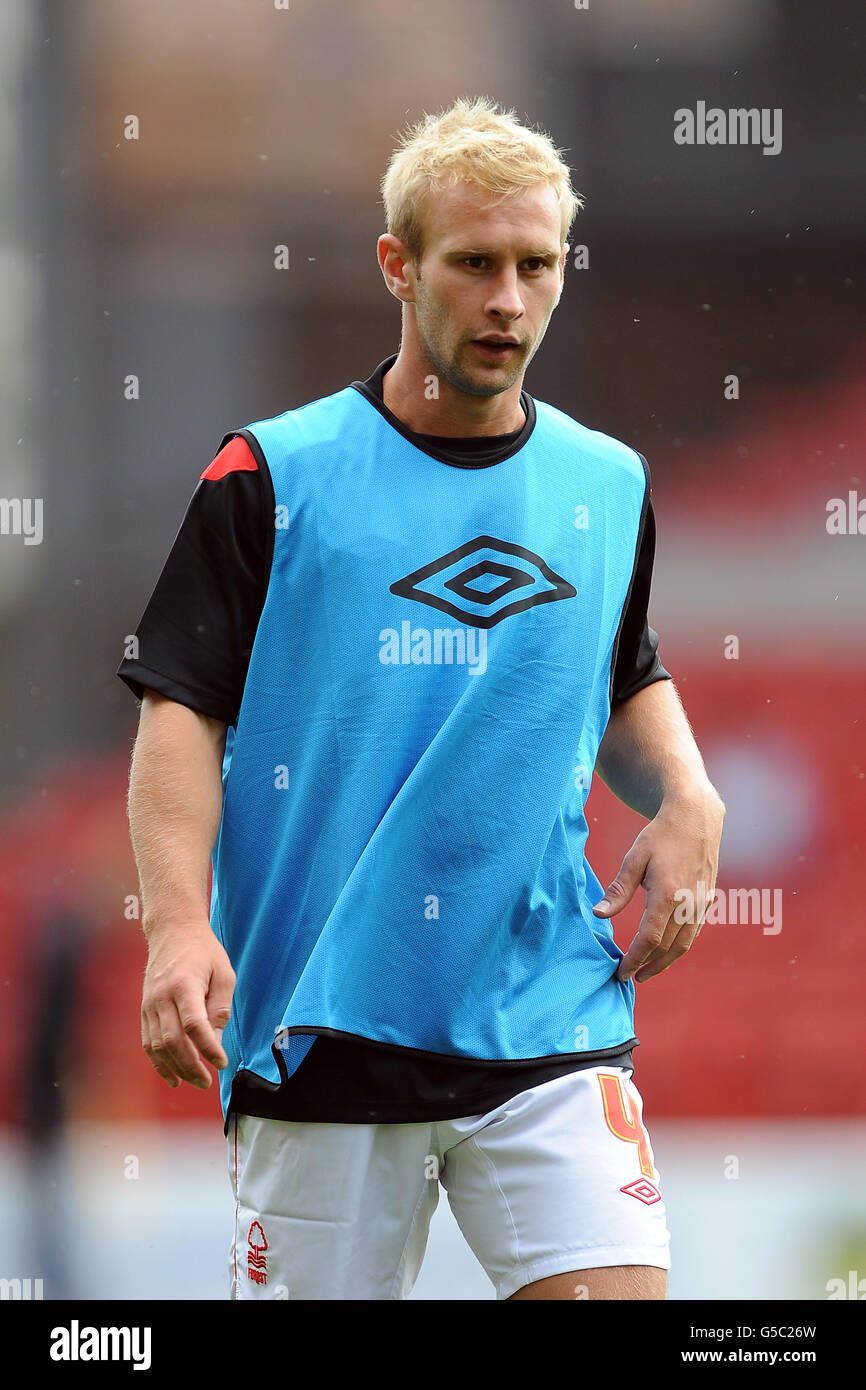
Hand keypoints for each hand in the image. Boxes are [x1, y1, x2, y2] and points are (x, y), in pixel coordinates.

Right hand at [141, 923, 234, 1088]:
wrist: (173, 931)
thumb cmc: (203, 952)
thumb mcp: (224, 972)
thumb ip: (220, 1007)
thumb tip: (214, 1040)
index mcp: (184, 984)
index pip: (193, 1024)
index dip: (207, 1048)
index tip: (221, 1062)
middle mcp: (162, 996)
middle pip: (172, 1040)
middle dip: (191, 1066)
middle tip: (207, 1081)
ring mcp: (149, 1004)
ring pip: (157, 1045)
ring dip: (176, 1068)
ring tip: (195, 1081)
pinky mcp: (144, 1009)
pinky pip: (147, 1042)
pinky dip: (159, 1063)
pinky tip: (173, 1077)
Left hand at [593, 788, 724, 983]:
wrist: (696, 817)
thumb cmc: (660, 835)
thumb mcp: (634, 859)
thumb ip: (618, 890)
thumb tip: (599, 915)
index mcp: (668, 894)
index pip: (650, 939)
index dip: (634, 959)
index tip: (620, 972)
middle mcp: (688, 903)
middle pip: (667, 948)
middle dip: (647, 966)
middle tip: (628, 977)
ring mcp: (701, 904)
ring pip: (683, 945)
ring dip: (664, 963)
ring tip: (646, 973)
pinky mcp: (707, 901)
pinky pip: (694, 933)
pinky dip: (679, 948)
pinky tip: (665, 952)